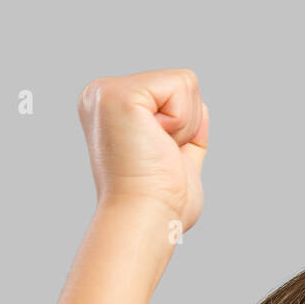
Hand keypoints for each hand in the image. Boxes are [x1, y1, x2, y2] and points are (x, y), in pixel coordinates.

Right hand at [76, 68, 208, 228]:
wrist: (145, 220)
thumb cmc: (161, 206)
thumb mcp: (179, 160)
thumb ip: (186, 134)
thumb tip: (201, 109)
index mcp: (114, 110)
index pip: (174, 95)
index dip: (184, 131)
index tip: (159, 159)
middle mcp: (103, 95)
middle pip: (183, 85)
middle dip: (187, 127)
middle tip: (159, 157)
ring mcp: (107, 92)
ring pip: (185, 83)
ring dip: (185, 127)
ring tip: (156, 152)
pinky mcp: (118, 93)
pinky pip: (181, 85)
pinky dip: (182, 122)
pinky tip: (156, 143)